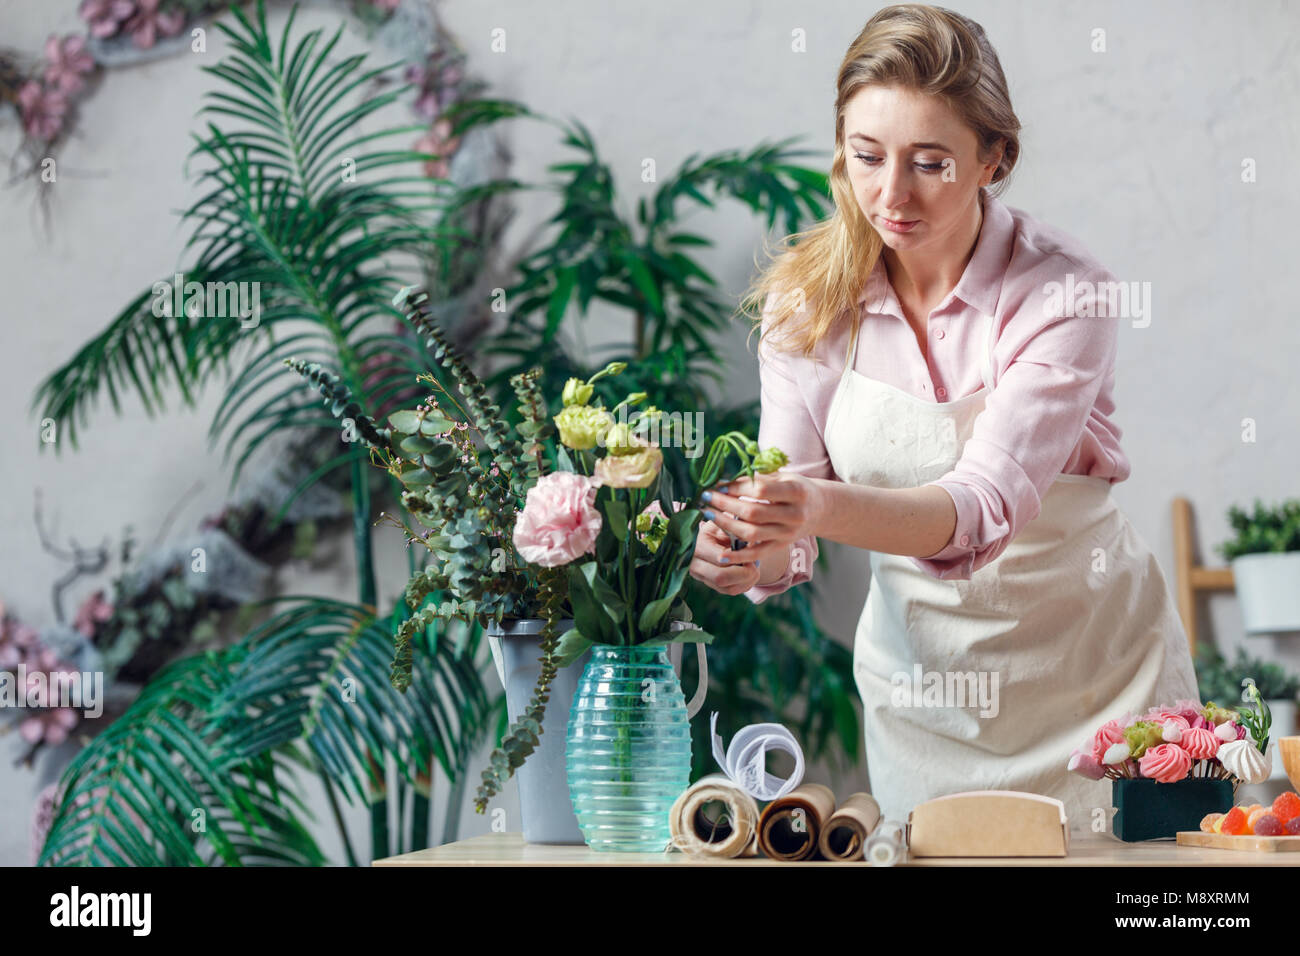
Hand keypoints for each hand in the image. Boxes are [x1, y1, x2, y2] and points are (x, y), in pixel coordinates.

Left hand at [688, 472, 818, 595]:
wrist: (819, 509)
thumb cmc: (794, 488)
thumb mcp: (782, 477)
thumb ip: (757, 478)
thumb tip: (723, 481)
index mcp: (796, 491)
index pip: (760, 490)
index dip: (737, 488)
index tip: (718, 485)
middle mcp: (794, 514)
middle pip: (753, 512)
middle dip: (725, 505)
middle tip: (706, 498)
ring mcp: (788, 533)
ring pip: (752, 533)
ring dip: (726, 525)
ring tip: (709, 515)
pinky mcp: (781, 546)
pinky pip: (757, 554)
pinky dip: (739, 556)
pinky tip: (721, 554)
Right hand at [689, 517, 761, 595]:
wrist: (715, 535)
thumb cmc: (722, 524)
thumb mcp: (726, 521)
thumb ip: (733, 525)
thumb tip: (744, 529)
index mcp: (698, 545)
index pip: (719, 558)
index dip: (738, 557)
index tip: (750, 550)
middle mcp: (695, 564)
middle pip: (721, 578)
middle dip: (743, 573)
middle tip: (754, 564)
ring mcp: (702, 577)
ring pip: (729, 588)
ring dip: (747, 580)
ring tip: (754, 567)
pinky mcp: (711, 585)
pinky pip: (731, 591)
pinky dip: (746, 584)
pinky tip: (750, 573)